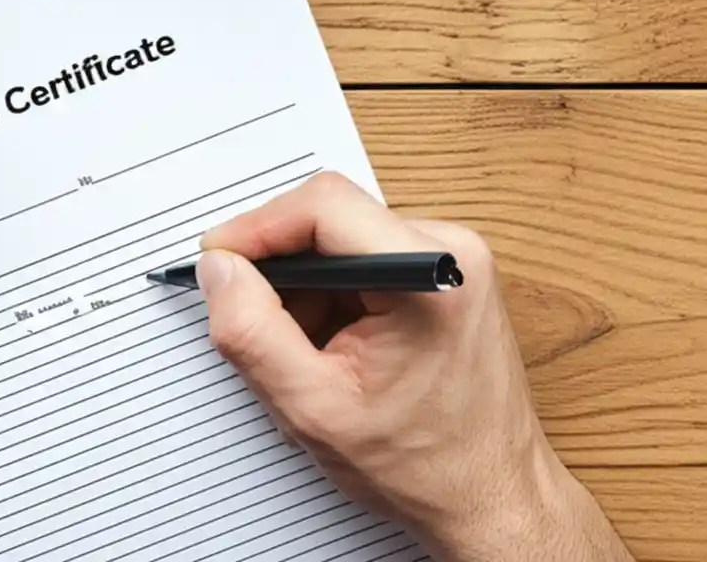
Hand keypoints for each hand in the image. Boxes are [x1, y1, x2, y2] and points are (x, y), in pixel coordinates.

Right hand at [196, 172, 632, 561]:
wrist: (489, 498)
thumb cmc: (425, 467)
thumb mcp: (311, 407)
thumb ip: (251, 331)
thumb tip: (219, 270)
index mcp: (431, 275)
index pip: (323, 206)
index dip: (256, 227)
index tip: (217, 260)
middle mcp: (451, 252)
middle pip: (330, 219)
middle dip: (278, 267)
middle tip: (252, 320)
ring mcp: (451, 261)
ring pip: (341, 241)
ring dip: (304, 288)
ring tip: (304, 354)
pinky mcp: (443, 277)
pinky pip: (363, 261)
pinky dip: (330, 299)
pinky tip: (332, 350)